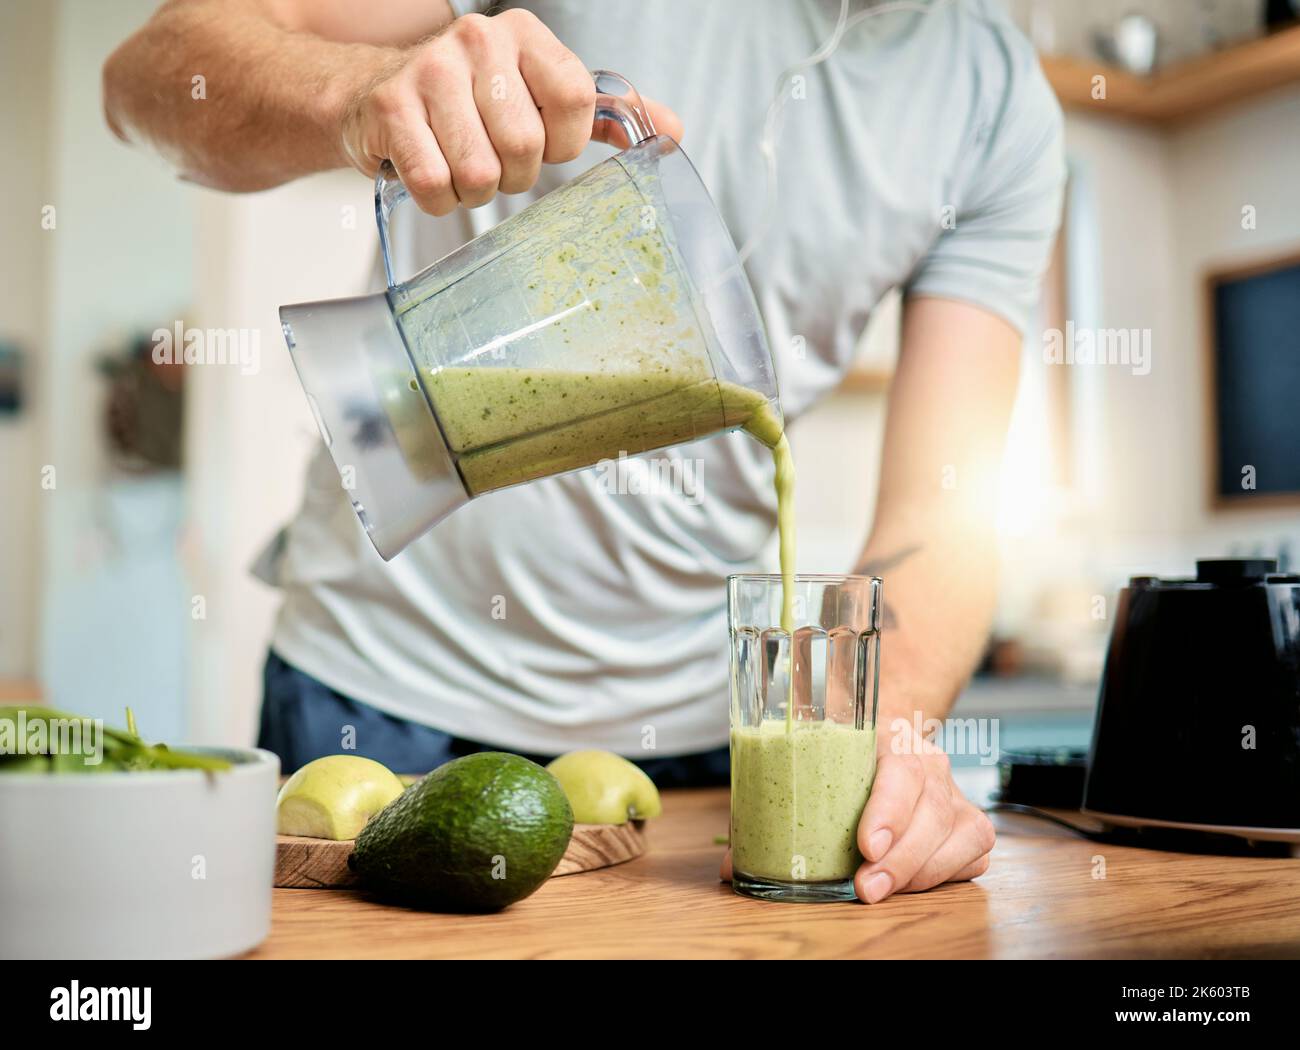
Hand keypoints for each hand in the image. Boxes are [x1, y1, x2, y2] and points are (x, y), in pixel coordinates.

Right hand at [340, 9, 682, 214]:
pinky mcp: (392, 108)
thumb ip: (605, 116)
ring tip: (463, 165)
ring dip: (476, 191)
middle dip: (515, 175)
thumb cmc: (474, 101)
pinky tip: (435, 173)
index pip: (575, 101)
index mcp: (525, 35)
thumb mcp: (543, 96)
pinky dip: (440, 199)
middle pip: (526, 146)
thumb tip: (672, 133)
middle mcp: (478, 41)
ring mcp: (430, 72)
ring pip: (480, 172)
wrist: (380, 93)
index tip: (545, 146)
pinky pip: (436, 184)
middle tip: (497, 162)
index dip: (563, 144)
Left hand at [719, 719, 994, 903]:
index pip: (901, 771)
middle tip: (866, 887)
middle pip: (930, 812)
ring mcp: (956, 796)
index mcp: (891, 741)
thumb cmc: (840, 759)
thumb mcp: (806, 766)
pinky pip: (971, 857)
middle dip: (899, 858)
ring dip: (917, 873)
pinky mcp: (971, 827)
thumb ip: (770, 807)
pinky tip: (908, 884)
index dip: (887, 810)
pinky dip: (940, 876)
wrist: (890, 737)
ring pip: (956, 838)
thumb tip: (731, 865)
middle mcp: (932, 765)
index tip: (865, 846)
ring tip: (878, 890)